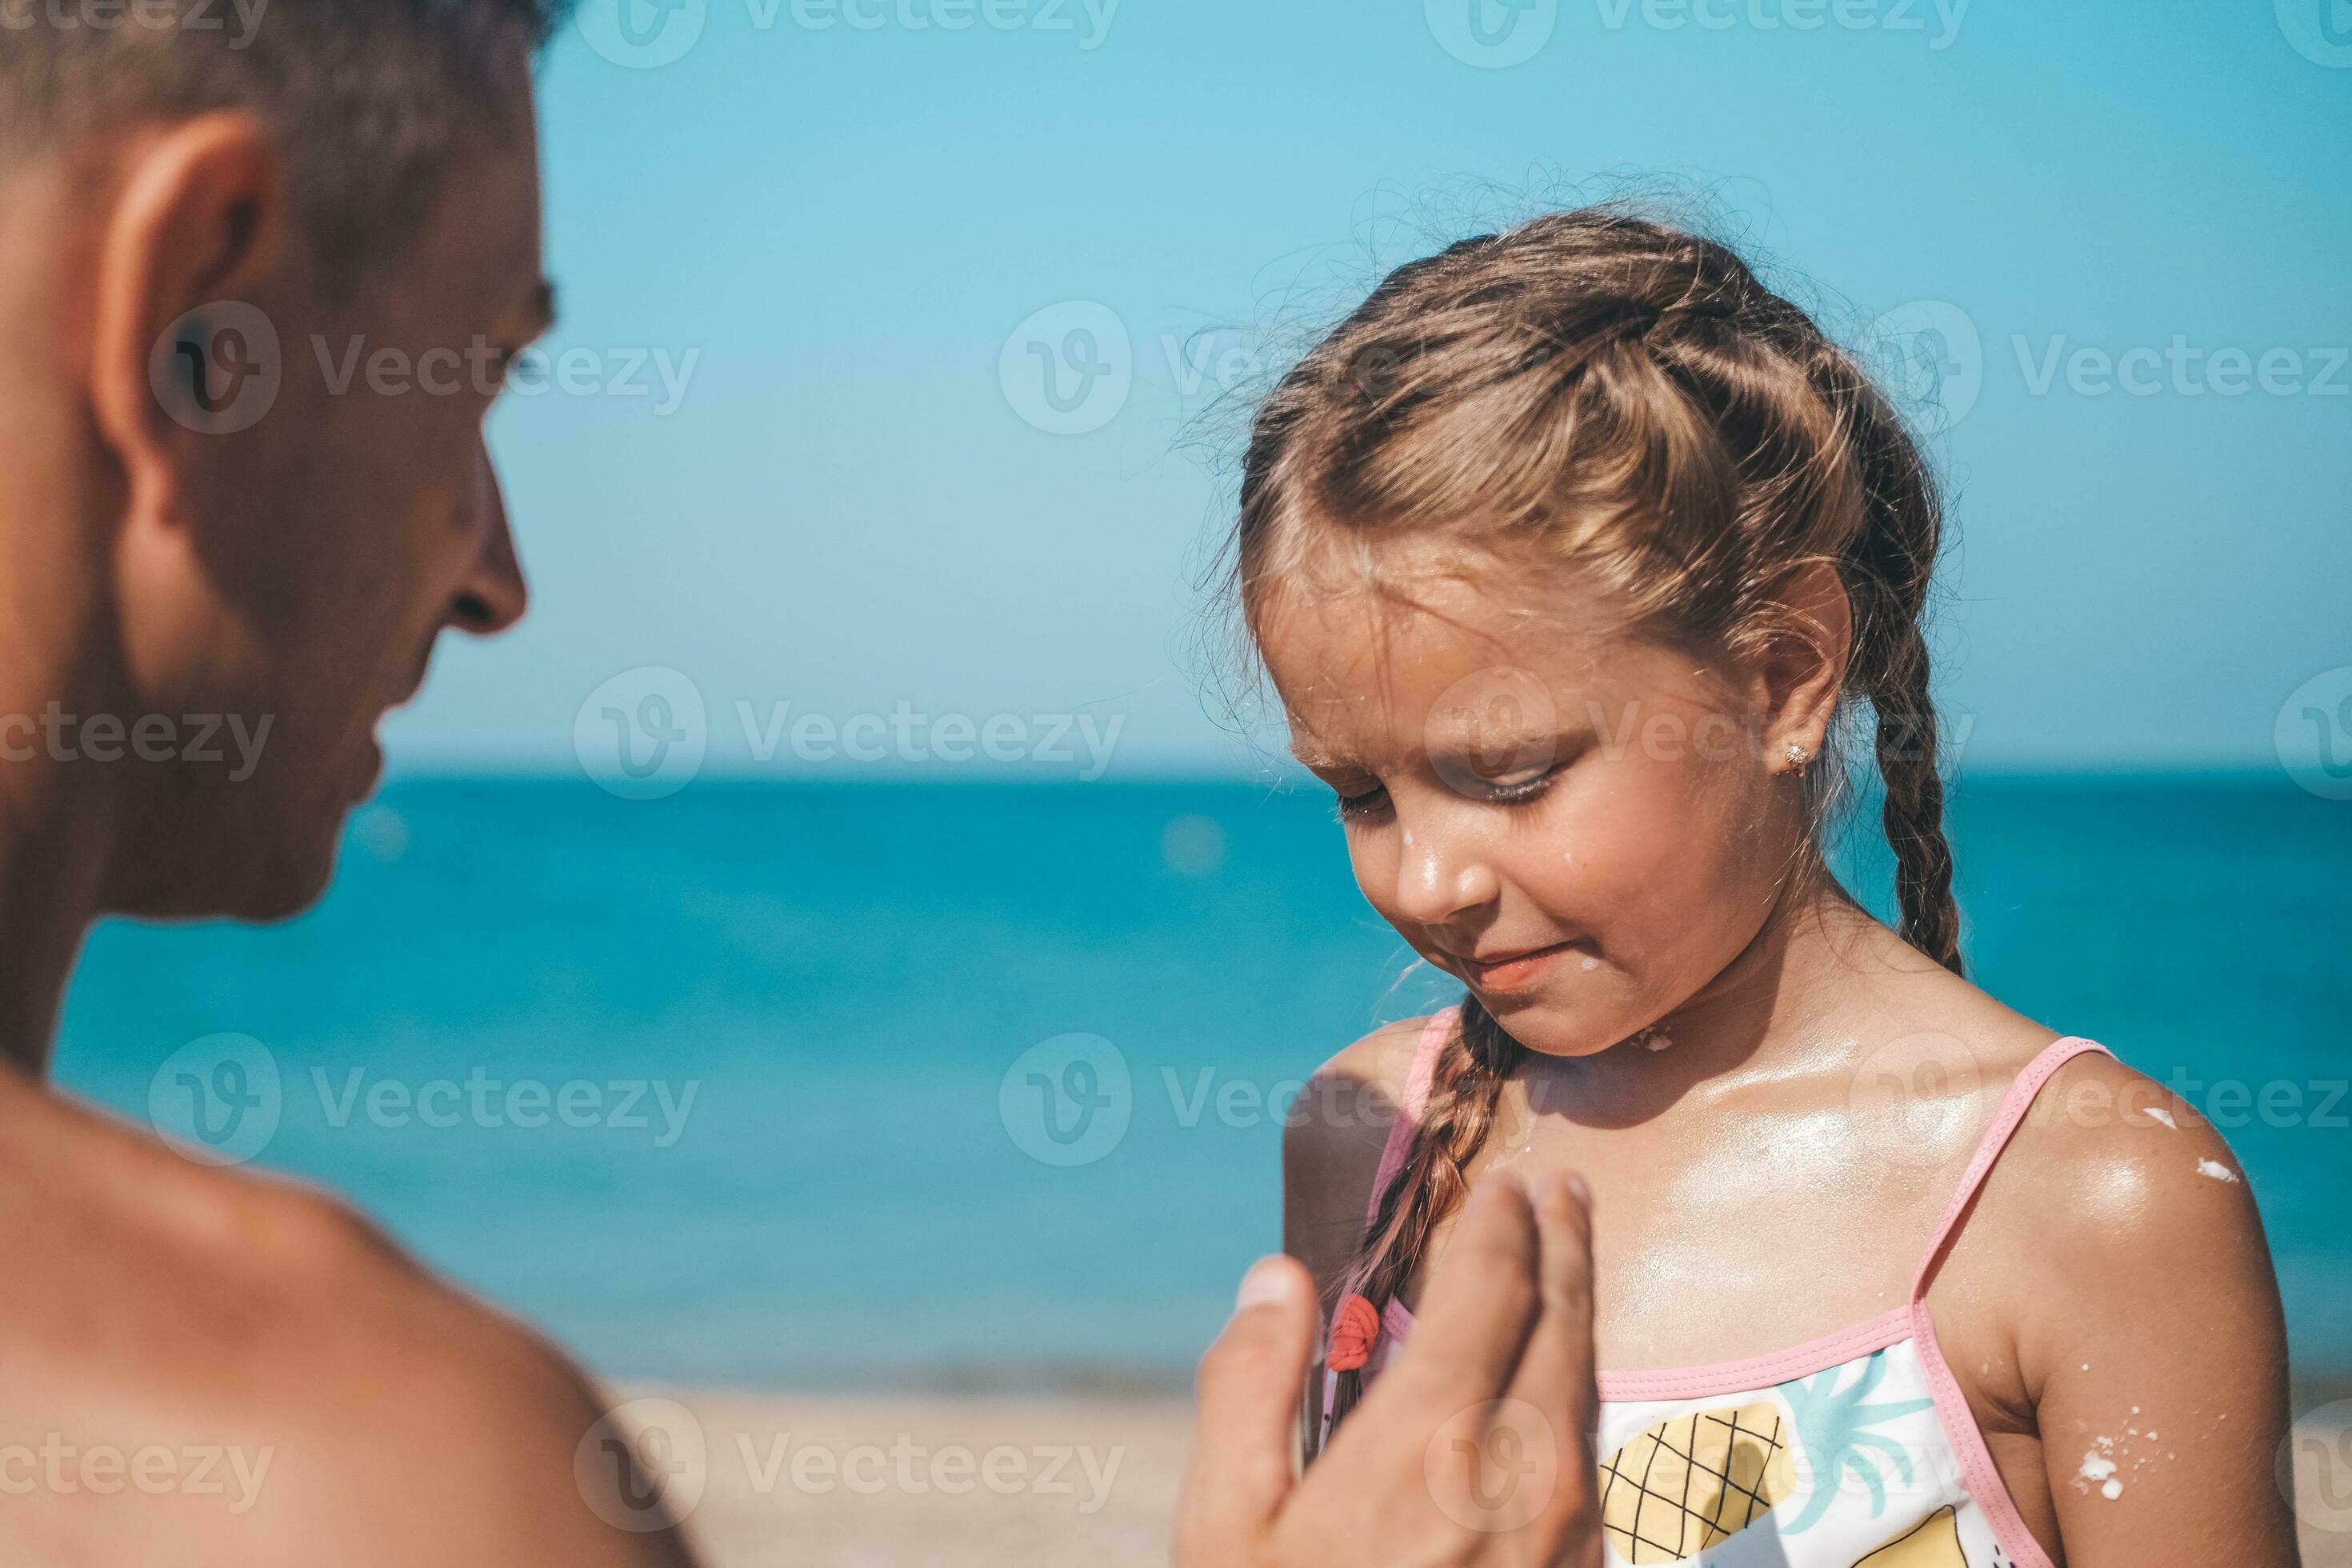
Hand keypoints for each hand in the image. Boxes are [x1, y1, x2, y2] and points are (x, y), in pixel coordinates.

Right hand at [1176, 1171, 1599, 1566]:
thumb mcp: (1227, 1529)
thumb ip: (1247, 1394)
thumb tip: (1275, 1278)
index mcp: (1427, 1444)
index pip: (1490, 1291)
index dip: (1503, 1225)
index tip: (1505, 1182)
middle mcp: (1519, 1477)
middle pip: (1562, 1324)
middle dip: (1564, 1244)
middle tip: (1563, 1192)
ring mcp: (1566, 1533)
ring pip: (1586, 1390)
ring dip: (1578, 1311)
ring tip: (1567, 1264)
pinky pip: (1589, 1456)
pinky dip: (1578, 1389)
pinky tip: (1556, 1381)